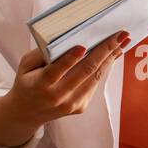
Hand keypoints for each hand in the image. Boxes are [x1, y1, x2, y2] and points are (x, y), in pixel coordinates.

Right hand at [0, 30, 131, 147]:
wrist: (28, 112)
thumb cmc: (28, 81)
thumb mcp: (26, 65)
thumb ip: (42, 52)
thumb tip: (67, 37)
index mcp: (40, 85)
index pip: (56, 70)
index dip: (70, 58)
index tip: (83, 46)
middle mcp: (58, 97)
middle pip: (84, 72)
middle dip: (104, 51)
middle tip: (118, 35)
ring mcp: (71, 104)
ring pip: (95, 78)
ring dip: (111, 58)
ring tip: (122, 41)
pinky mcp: (80, 107)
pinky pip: (94, 83)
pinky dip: (104, 67)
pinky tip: (112, 54)